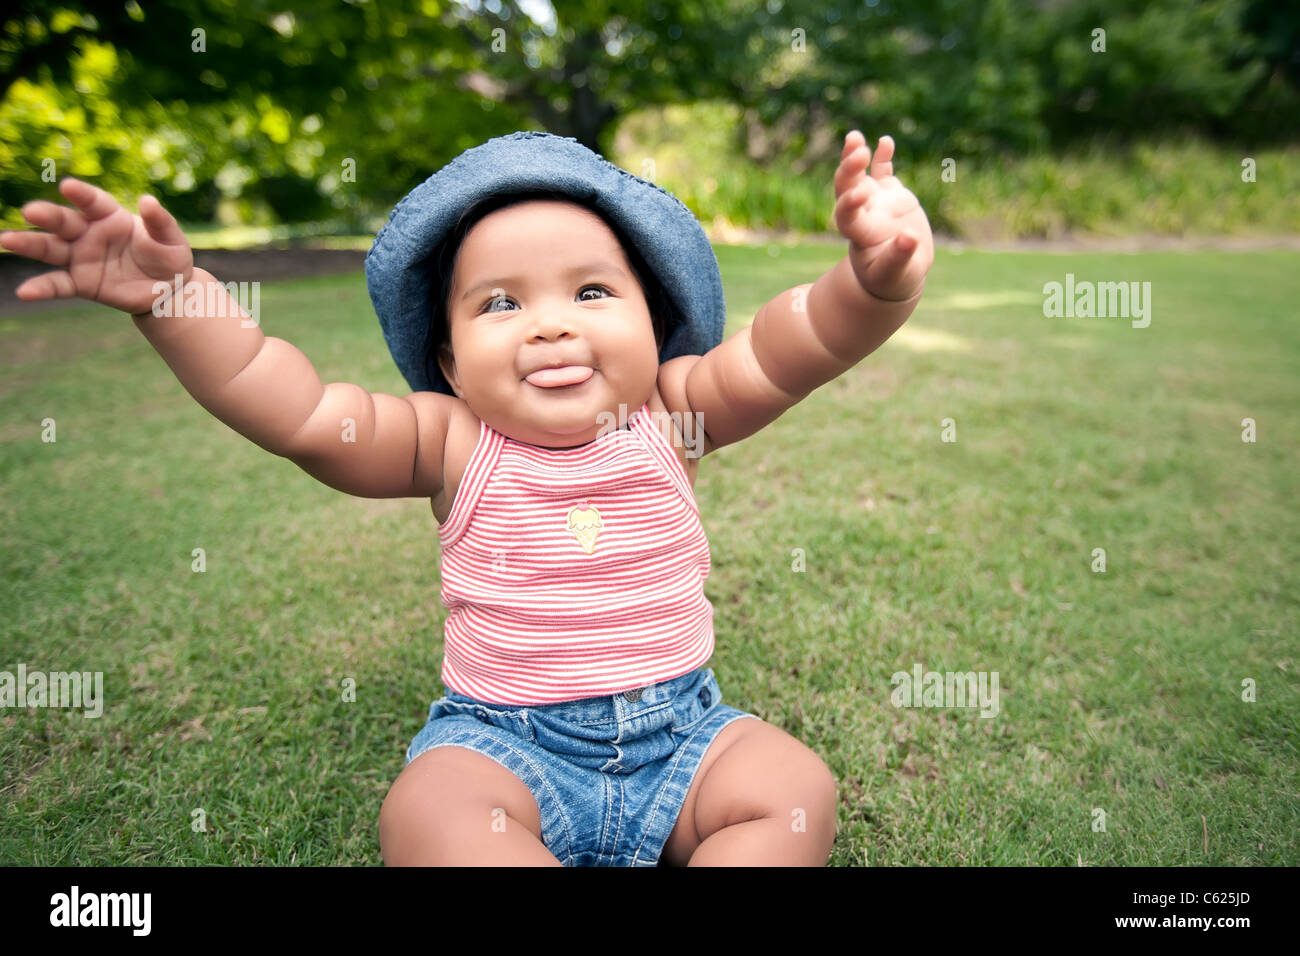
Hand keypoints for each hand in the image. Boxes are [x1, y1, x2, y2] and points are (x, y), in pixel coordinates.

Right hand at [0, 177, 193, 314]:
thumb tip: (147, 201)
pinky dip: (41, 288)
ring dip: (29, 245)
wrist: (169, 292)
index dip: (81, 194)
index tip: (67, 186)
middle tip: (30, 211)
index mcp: (111, 216)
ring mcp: (81, 258)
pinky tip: (24, 292)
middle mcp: (90, 233)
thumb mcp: (172, 240)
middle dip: (47, 216)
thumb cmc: (169, 258)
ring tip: (7, 240)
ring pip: (51, 249)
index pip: (93, 202)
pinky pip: (58, 285)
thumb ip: (160, 221)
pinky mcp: (81, 283)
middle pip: (64, 222)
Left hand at [833, 131, 933, 301]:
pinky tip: (885, 141)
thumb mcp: (895, 273)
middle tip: (857, 153)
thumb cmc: (892, 278)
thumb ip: (899, 256)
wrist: (899, 271)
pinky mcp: (890, 193)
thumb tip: (909, 237)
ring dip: (854, 156)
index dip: (849, 203)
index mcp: (859, 234)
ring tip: (854, 138)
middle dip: (848, 170)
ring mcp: (874, 200)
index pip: (846, 216)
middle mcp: (862, 213)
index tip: (859, 193)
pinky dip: (882, 157)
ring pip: (858, 175)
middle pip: (846, 188)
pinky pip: (883, 171)